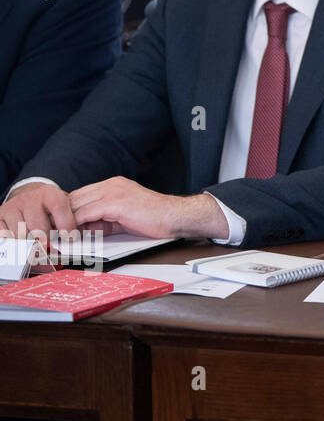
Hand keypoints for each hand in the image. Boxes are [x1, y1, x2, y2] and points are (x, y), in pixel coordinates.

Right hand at [0, 182, 75, 244]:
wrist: (27, 198)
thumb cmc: (48, 209)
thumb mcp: (61, 210)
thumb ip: (68, 223)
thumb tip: (67, 248)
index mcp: (49, 194)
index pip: (59, 207)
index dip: (66, 224)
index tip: (69, 237)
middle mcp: (29, 198)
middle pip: (39, 227)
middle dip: (47, 239)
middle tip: (50, 243)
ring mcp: (12, 207)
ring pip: (22, 234)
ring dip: (30, 243)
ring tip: (36, 242)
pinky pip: (5, 235)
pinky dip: (14, 243)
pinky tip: (21, 242)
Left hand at [69, 178, 228, 239]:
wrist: (176, 218)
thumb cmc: (155, 220)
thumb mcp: (123, 217)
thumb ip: (103, 219)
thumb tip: (82, 231)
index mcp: (114, 185)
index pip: (80, 195)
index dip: (67, 211)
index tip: (57, 226)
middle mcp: (112, 184)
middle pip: (75, 197)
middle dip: (61, 216)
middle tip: (51, 232)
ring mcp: (113, 191)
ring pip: (77, 204)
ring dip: (66, 222)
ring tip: (57, 236)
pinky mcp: (116, 202)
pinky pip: (87, 213)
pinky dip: (77, 225)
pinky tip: (72, 236)